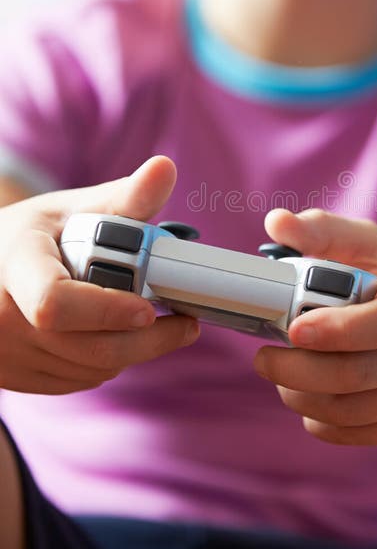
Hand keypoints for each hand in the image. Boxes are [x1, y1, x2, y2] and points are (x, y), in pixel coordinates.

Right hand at [0, 157, 199, 394]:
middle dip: (147, 340)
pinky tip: (114, 336)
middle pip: (85, 347)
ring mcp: (6, 354)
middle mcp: (0, 317)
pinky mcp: (15, 378)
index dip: (107, 311)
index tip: (150, 308)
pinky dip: (105, 362)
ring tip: (152, 323)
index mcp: (13, 265)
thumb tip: (166, 168)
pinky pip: (76, 380)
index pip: (55, 304)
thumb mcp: (71, 210)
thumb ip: (124, 198)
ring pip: (88, 368)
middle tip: (186, 325)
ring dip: (131, 351)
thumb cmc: (33, 237)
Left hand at [254, 209, 376, 445]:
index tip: (294, 329)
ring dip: (303, 398)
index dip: (339, 329)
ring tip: (279, 377)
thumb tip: (276, 222)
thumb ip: (325, 230)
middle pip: (361, 373)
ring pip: (355, 410)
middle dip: (299, 371)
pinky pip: (363, 434)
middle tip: (263, 359)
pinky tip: (305, 400)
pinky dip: (322, 422)